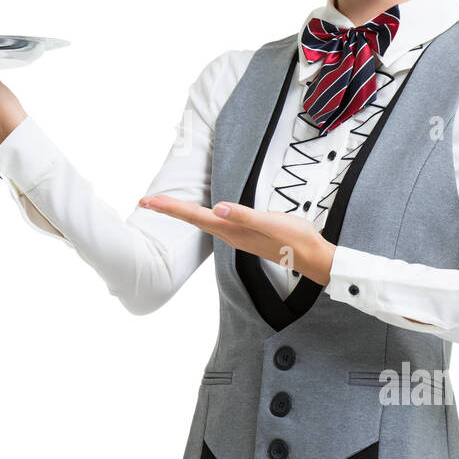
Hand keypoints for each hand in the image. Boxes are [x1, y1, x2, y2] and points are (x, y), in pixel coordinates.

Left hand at [138, 195, 336, 286]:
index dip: (170, 208)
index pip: (194, 216)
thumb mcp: (271, 223)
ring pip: (201, 222)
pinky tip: (200, 214)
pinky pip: (214, 224)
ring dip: (182, 213)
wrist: (313, 258)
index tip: (147, 201)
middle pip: (192, 219)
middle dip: (168, 209)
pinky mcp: (245, 235)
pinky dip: (199, 216)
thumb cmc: (295, 239)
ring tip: (164, 205)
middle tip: (145, 200)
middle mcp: (229, 235)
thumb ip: (244, 215)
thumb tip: (217, 208)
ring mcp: (236, 236)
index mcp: (231, 230)